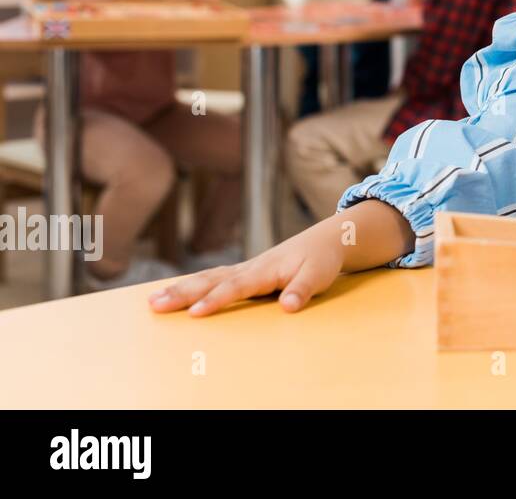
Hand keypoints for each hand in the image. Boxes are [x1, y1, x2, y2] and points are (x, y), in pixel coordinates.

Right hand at [148, 221, 344, 315]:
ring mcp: (244, 269)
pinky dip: (191, 285)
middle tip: (154, 305)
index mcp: (265, 270)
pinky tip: (173, 293)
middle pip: (211, 281)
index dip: (216, 300)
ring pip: (207, 278)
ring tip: (152, 302)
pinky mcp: (244, 273)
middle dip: (182, 294)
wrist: (324, 240)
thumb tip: (288, 306)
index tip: (195, 314)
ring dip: (180, 289)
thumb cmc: (321, 259)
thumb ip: (302, 290)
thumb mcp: (319, 275)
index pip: (236, 287)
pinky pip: (212, 279)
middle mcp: (249, 268)